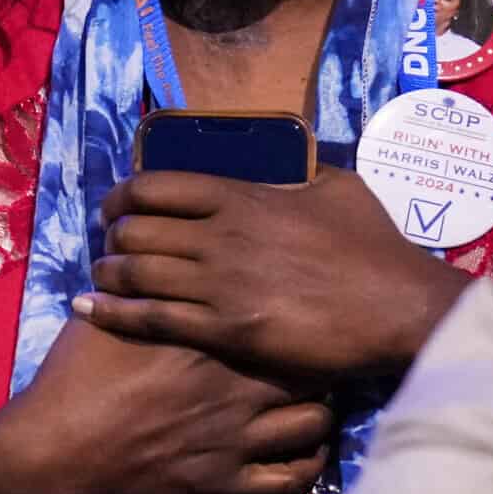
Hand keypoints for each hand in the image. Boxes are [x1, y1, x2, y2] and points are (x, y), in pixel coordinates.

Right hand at [0, 316, 334, 493]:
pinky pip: (292, 479)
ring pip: (315, 423)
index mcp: (206, 340)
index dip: (293, 321)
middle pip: (311, 370)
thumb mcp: (101, 321)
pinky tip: (303, 451)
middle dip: (317, 365)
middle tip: (311, 363)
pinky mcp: (227, 485)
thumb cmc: (73, 379)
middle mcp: (233, 388)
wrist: (53, 451)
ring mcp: (234, 440)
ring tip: (310, 405)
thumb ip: (137, 293)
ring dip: (318, 413)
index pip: (277, 321)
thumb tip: (146, 260)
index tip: (290, 319)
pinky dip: (307, 463)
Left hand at [80, 167, 472, 380]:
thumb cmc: (377, 249)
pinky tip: (89, 310)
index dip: (123, 195)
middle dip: (110, 237)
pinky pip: (151, 318)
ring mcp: (221, 283)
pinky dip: (112, 312)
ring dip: (106, 273)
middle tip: (106, 247)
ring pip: (135, 272)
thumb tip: (287, 164)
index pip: (157, 185)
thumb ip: (300, 174)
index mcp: (243, 197)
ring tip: (97, 278)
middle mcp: (221, 236)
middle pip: (136, 229)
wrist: (403, 309)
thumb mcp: (339, 188)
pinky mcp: (226, 329)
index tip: (114, 207)